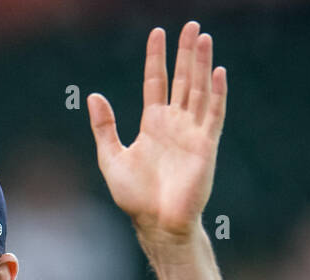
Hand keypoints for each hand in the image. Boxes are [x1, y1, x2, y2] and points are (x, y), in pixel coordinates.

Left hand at [88, 21, 226, 247]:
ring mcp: (192, 133)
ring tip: (202, 38)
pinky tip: (217, 72)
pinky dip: (216, 94)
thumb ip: (104, 128)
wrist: (157, 223)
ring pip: (199, 91)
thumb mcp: (111, 158)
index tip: (157, 33)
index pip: (156, 82)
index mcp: (153, 124)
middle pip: (182, 80)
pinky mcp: (206, 146)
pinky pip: (213, 115)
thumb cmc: (135, 197)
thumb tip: (93, 96)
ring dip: (201, 64)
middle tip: (190, 26)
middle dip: (185, 53)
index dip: (156, 58)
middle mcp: (175, 124)